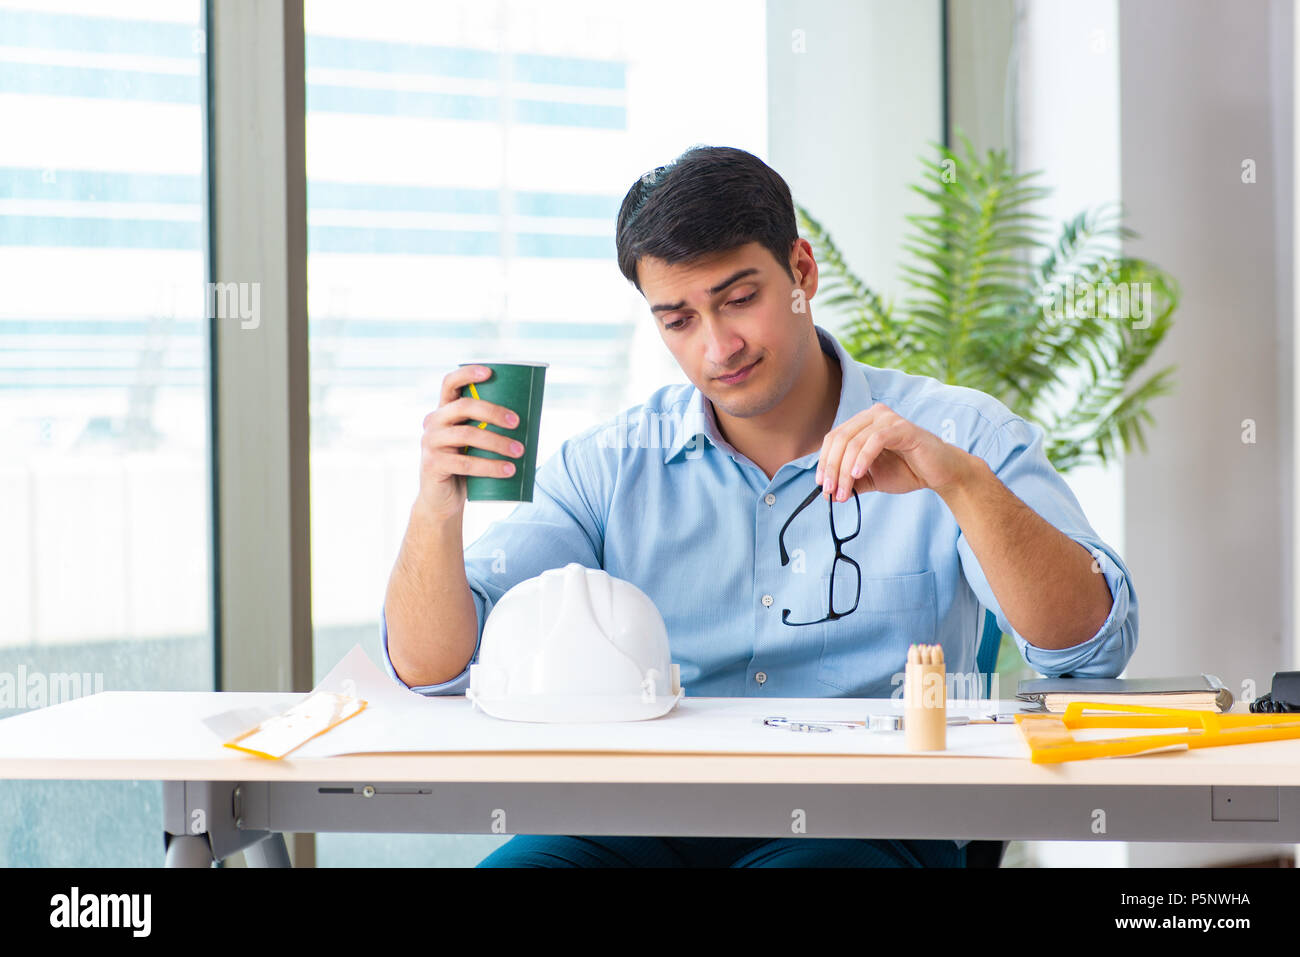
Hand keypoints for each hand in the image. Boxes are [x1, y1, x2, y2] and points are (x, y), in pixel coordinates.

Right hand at [416, 366, 525, 518]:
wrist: (442, 500)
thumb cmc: (466, 467)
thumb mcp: (475, 444)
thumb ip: (490, 429)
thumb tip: (533, 417)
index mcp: (444, 411)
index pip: (450, 383)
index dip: (468, 374)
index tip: (491, 373)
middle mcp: (433, 422)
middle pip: (464, 406)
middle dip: (494, 411)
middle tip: (517, 422)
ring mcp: (430, 443)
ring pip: (467, 435)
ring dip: (497, 442)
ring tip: (519, 451)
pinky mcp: (433, 465)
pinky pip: (465, 463)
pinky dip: (490, 467)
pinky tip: (509, 470)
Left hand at [815, 403, 973, 500]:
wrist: (940, 474)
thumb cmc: (908, 471)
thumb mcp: (872, 478)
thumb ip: (851, 481)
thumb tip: (828, 492)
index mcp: (863, 423)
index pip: (834, 438)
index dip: (824, 462)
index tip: (821, 486)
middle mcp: (873, 415)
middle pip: (840, 439)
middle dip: (831, 468)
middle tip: (830, 491)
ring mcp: (888, 419)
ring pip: (854, 441)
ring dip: (844, 469)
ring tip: (843, 491)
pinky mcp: (902, 428)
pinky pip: (875, 440)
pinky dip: (862, 458)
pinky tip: (858, 475)